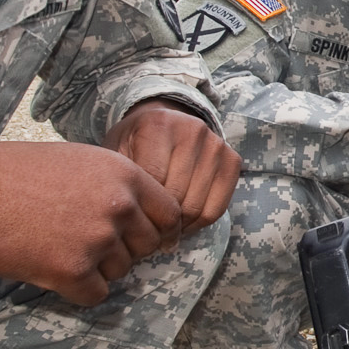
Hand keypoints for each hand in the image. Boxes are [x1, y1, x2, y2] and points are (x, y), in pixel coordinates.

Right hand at [0, 141, 181, 305]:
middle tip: (90, 246)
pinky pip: (95, 294)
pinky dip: (78, 290)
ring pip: (120, 271)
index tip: (152, 241)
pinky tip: (52, 271)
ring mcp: (97, 240)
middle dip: (125, 250)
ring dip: (97, 269)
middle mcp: (118, 206)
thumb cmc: (15, 172)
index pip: (170, 213)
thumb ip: (115, 185)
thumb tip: (143, 216)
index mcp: (124, 174)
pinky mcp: (72, 271)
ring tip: (59, 248)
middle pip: (147, 246)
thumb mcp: (79, 161)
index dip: (161, 231)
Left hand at [104, 99, 240, 232]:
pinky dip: (198, 223)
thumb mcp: (116, 153)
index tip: (132, 217)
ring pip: (197, 207)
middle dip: (160, 220)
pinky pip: (216, 209)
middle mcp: (192, 130)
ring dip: (179, 225)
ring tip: (162, 225)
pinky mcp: (232, 159)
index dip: (142, 207)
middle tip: (147, 228)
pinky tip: (182, 221)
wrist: (163, 120)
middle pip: (177, 196)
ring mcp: (216, 144)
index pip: (154, 181)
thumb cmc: (135, 143)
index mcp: (159, 124)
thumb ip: (121, 180)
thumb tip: (135, 219)